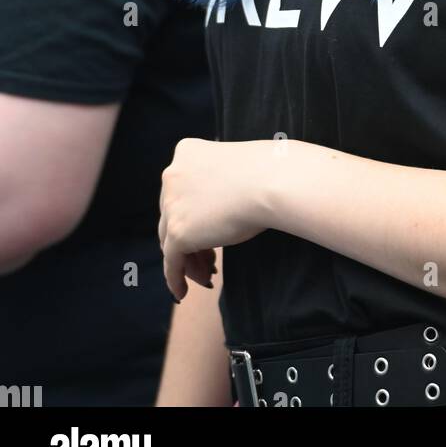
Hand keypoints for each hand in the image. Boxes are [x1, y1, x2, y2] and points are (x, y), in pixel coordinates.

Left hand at [159, 138, 271, 301]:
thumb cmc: (267, 172)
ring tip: (206, 277)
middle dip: (191, 240)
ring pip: (171, 240)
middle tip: (209, 261)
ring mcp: (172, 204)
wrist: (273, 181)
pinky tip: (182, 293)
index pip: (182, 191)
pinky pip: (171, 262)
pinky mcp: (179, 232)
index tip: (208, 232)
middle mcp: (172, 175)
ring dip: (189, 261)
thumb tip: (213, 212)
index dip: (193, 215)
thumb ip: (216, 184)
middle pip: (173, 216)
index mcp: (186, 152)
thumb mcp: (234, 169)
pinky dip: (175, 278)